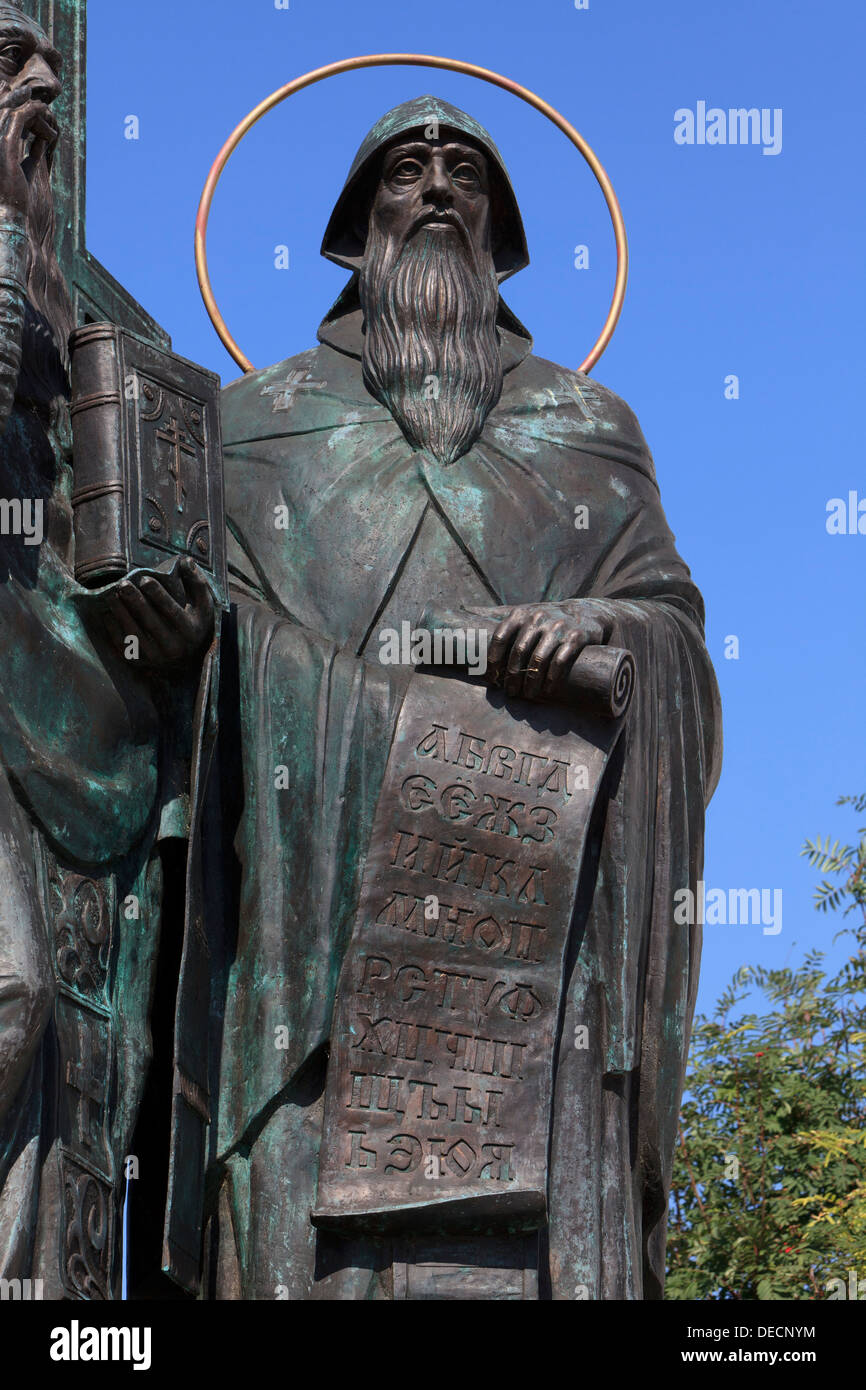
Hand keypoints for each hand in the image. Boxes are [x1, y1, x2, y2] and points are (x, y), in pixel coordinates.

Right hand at [0, 87, 57, 215]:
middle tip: (28, 90)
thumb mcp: (27, 169)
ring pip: (10, 111)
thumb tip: (42, 140)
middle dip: (14, 96)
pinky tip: (43, 113)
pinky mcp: (6, 146)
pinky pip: (19, 119)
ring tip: (43, 106)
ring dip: (27, 105)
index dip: (4, 101)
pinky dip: (32, 112)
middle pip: (0, 108)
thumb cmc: (18, 195)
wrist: (12, 214)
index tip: (17, 94)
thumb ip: (33, 153)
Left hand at [103, 559, 215, 672]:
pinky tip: (107, 614)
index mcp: (189, 631)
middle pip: (151, 623)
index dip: (158, 595)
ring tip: (111, 595)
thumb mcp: (202, 602)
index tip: (145, 579)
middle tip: (123, 585)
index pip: (172, 612)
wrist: (189, 656)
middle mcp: (173, 647)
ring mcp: (156, 657)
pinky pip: (124, 646)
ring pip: (134, 634)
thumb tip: (186, 561)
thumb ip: (196, 581)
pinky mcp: (141, 662)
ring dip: (121, 614)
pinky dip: (114, 630)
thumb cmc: (194, 621)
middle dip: (135, 602)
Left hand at [485, 602, 611, 702]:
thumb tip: (463, 610)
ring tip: (528, 695)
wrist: (586, 614)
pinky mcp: (576, 637)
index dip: (493, 661)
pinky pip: (560, 661)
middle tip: (510, 693)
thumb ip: (497, 614)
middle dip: (512, 676)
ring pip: (538, 660)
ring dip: (531, 682)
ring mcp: (558, 627)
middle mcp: (538, 618)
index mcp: (521, 613)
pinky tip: (547, 690)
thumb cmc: (546, 619)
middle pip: (518, 652)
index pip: (500, 638)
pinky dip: (551, 679)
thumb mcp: (524, 612)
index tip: (492, 679)